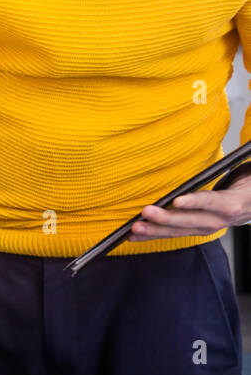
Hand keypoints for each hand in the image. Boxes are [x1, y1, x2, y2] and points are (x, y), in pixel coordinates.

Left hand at [129, 172, 250, 240]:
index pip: (213, 202)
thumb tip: (237, 138)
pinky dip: (153, 235)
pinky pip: (173, 234)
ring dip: (155, 230)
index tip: (178, 200)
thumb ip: (235, 163)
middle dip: (167, 218)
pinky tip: (135, 236)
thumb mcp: (245, 172)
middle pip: (191, 221)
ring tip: (136, 227)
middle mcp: (219, 219)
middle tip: (147, 212)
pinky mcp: (196, 231)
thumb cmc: (244, 185)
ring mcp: (207, 227)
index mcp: (232, 203)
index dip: (196, 202)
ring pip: (179, 231)